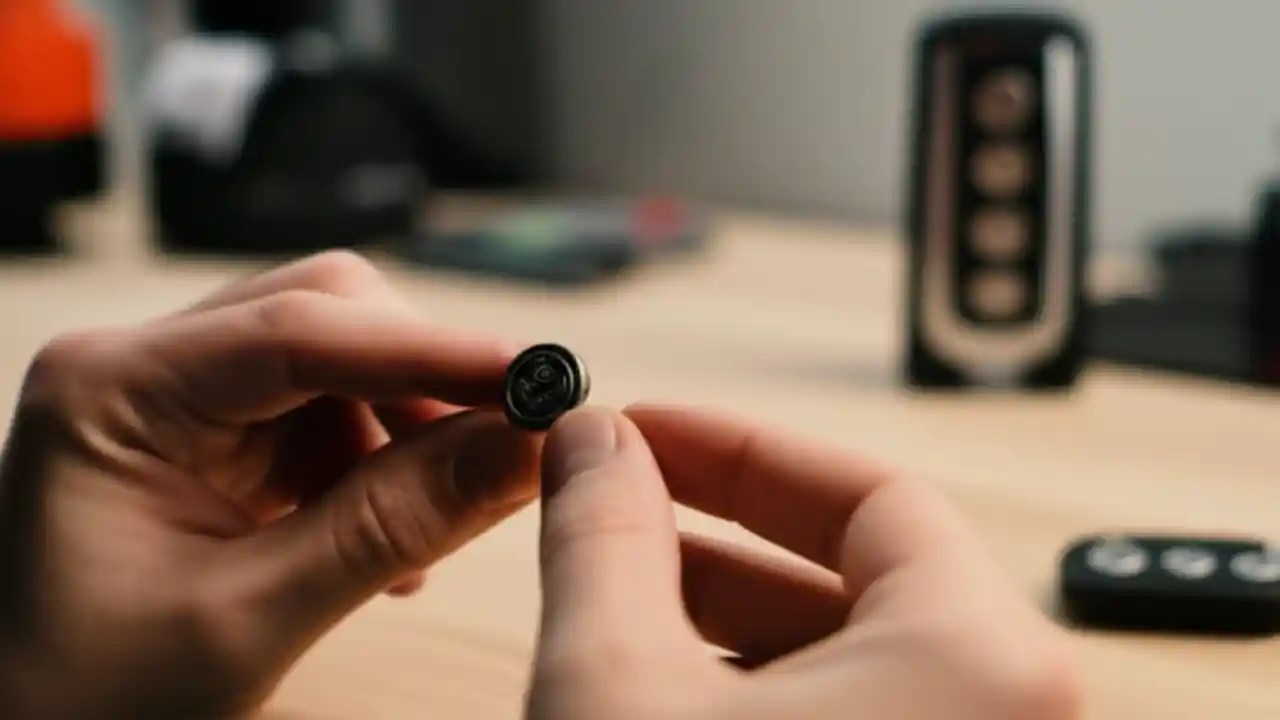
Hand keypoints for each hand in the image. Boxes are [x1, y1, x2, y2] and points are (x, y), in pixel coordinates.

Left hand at [0, 252, 539, 718]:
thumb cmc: (91, 698)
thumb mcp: (249, 620)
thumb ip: (391, 527)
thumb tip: (522, 447)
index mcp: (110, 391)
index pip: (295, 333)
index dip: (429, 350)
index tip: (533, 377)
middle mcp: (141, 367)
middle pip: (326, 317)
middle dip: (423, 382)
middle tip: (505, 450)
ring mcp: (176, 396)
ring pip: (341, 361)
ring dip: (405, 433)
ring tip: (421, 536)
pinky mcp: (213, 434)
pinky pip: (328, 413)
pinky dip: (379, 466)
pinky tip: (387, 541)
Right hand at [528, 406, 1081, 719]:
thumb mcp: (615, 679)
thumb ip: (603, 536)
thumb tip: (590, 444)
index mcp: (979, 663)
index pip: (864, 493)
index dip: (735, 449)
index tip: (648, 431)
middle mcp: (1004, 714)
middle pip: (855, 572)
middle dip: (717, 531)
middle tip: (617, 500)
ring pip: (846, 657)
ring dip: (721, 614)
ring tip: (614, 591)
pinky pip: (848, 716)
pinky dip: (753, 690)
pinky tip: (660, 685)